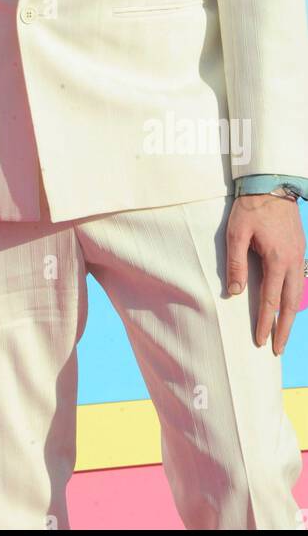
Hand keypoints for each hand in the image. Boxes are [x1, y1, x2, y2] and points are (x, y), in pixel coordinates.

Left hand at [226, 192, 305, 352]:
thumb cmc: (251, 207)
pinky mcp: (299, 249)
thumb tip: (235, 292)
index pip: (270, 300)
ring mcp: (299, 255)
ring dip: (291, 315)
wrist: (272, 184)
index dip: (265, 323)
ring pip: (297, 293)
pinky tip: (288, 304)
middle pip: (289, 304)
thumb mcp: (236, 233)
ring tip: (283, 333)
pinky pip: (299, 280)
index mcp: (277, 259)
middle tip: (277, 350)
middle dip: (284, 329)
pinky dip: (294, 297)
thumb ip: (235, 263)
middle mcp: (292, 261)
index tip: (260, 341)